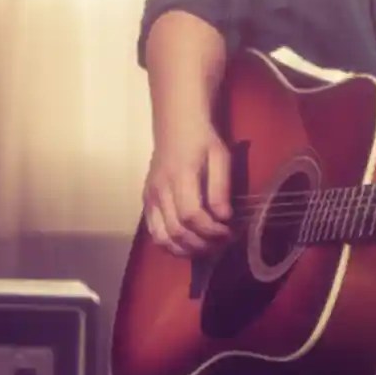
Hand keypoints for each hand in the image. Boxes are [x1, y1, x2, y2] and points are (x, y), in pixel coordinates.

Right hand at [142, 119, 232, 256]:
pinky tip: (187, 246)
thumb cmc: (202, 139)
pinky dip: (170, 245)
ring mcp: (150, 197)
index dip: (211, 230)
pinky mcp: (146, 201)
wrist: (176, 125)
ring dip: (186, 250)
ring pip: (162, 237)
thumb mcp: (220, 157)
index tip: (228, 231)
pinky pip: (154, 232)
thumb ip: (221, 188)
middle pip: (177, 231)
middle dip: (202, 243)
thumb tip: (224, 217)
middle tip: (222, 243)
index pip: (191, 215)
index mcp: (180, 176)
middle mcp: (160, 189)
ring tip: (206, 248)